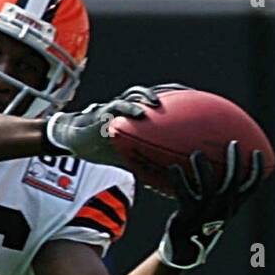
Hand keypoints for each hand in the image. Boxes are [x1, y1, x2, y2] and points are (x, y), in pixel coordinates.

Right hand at [45, 84, 184, 163]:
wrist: (77, 142)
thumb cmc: (105, 147)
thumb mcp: (130, 155)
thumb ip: (148, 163)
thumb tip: (167, 182)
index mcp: (137, 113)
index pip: (160, 101)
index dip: (178, 100)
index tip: (197, 103)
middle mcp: (128, 106)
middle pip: (151, 92)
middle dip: (168, 91)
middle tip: (188, 95)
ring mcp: (115, 107)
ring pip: (133, 95)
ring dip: (146, 96)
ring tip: (158, 104)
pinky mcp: (103, 112)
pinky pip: (117, 107)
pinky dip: (129, 109)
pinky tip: (141, 114)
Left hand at [158, 141, 264, 269]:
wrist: (185, 251)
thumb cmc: (199, 226)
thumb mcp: (214, 212)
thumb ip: (218, 194)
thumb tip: (213, 168)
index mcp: (232, 207)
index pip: (251, 187)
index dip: (257, 169)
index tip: (257, 152)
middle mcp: (222, 208)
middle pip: (233, 181)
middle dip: (235, 161)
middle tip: (232, 144)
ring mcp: (206, 211)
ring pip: (208, 185)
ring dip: (203, 167)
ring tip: (197, 154)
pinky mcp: (189, 213)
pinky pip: (184, 192)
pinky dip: (178, 178)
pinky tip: (173, 168)